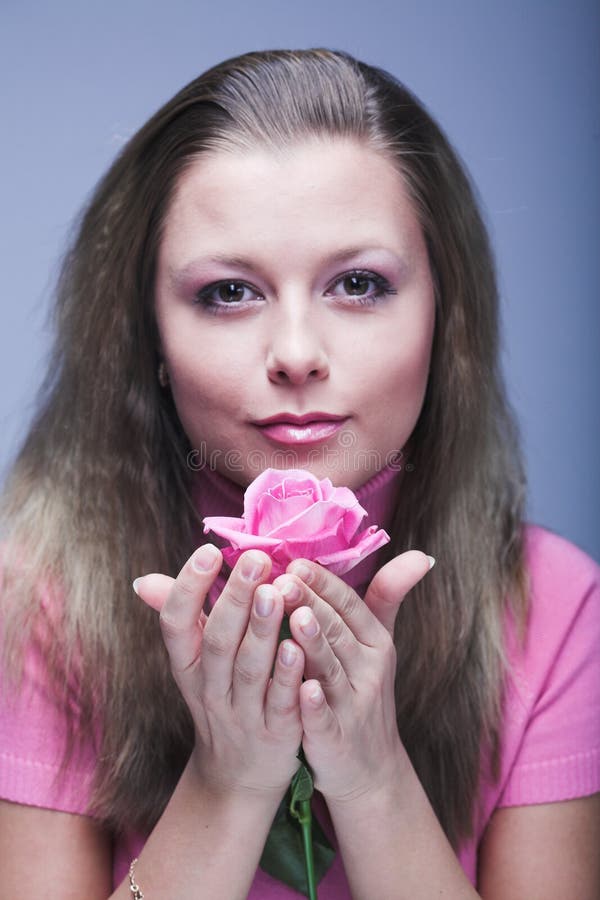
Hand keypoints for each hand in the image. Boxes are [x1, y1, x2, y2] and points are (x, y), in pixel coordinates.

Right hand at [134, 544, 304, 800]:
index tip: (207, 551)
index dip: (188, 588)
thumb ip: (180, 617)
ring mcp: (242, 713)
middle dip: (234, 598)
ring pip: (250, 669)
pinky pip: (280, 703)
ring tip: (276, 593)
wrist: (238, 776)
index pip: (176, 624)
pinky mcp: (276, 733)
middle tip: (254, 560)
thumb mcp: (193, 663)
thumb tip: (143, 580)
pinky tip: (299, 648)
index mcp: (188, 665)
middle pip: (218, 641)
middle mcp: (210, 689)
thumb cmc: (221, 699)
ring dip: (262, 630)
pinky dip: (288, 676)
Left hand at [273, 551, 432, 803]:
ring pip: (330, 669)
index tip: (296, 562)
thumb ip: (388, 597)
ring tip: (294, 618)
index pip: (350, 605)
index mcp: (376, 642)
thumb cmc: (364, 692)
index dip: (324, 584)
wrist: (370, 770)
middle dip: (310, 603)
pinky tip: (301, 688)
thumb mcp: (380, 643)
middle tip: (282, 580)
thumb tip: (422, 554)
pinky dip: (314, 704)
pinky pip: (324, 718)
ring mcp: (354, 706)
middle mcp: (369, 670)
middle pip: (337, 630)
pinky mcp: (335, 739)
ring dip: (313, 643)